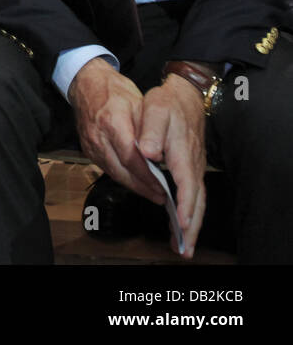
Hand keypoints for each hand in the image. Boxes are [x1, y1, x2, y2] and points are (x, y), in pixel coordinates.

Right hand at [69, 57, 163, 203]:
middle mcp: (98, 137)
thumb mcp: (138, 104)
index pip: (131, 157)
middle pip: (122, 170)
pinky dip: (123, 177)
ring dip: (134, 186)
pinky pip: (106, 168)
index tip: (163, 186)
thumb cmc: (115, 91)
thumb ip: (148, 130)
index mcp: (112, 122)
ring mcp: (90, 145)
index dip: (147, 175)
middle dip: (143, 187)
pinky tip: (136, 182)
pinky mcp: (87, 149)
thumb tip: (160, 156)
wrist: (87, 84)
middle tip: (161, 197)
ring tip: (153, 194)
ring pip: (113, 173)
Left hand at [139, 75, 207, 257]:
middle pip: (197, 199)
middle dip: (192, 225)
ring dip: (192, 223)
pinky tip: (181, 223)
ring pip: (198, 200)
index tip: (182, 222)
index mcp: (182, 152)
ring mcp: (194, 167)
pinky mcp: (191, 168)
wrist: (185, 96)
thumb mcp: (155, 110)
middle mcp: (192, 163)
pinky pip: (193, 194)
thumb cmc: (167, 103)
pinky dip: (190, 211)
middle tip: (185, 248)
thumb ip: (150, 131)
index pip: (187, 183)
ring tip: (183, 245)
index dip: (185, 204)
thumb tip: (147, 152)